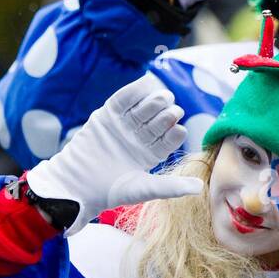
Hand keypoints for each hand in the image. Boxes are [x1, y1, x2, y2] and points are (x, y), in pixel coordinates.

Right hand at [25, 73, 203, 234]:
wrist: (78, 184)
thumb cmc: (110, 191)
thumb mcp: (144, 188)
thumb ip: (171, 186)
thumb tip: (200, 187)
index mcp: (150, 154)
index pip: (168, 139)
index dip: (174, 133)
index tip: (180, 130)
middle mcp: (139, 138)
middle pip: (157, 121)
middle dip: (166, 115)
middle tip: (174, 110)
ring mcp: (124, 125)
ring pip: (143, 109)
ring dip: (154, 102)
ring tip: (164, 98)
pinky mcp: (107, 115)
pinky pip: (123, 100)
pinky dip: (134, 91)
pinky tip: (145, 85)